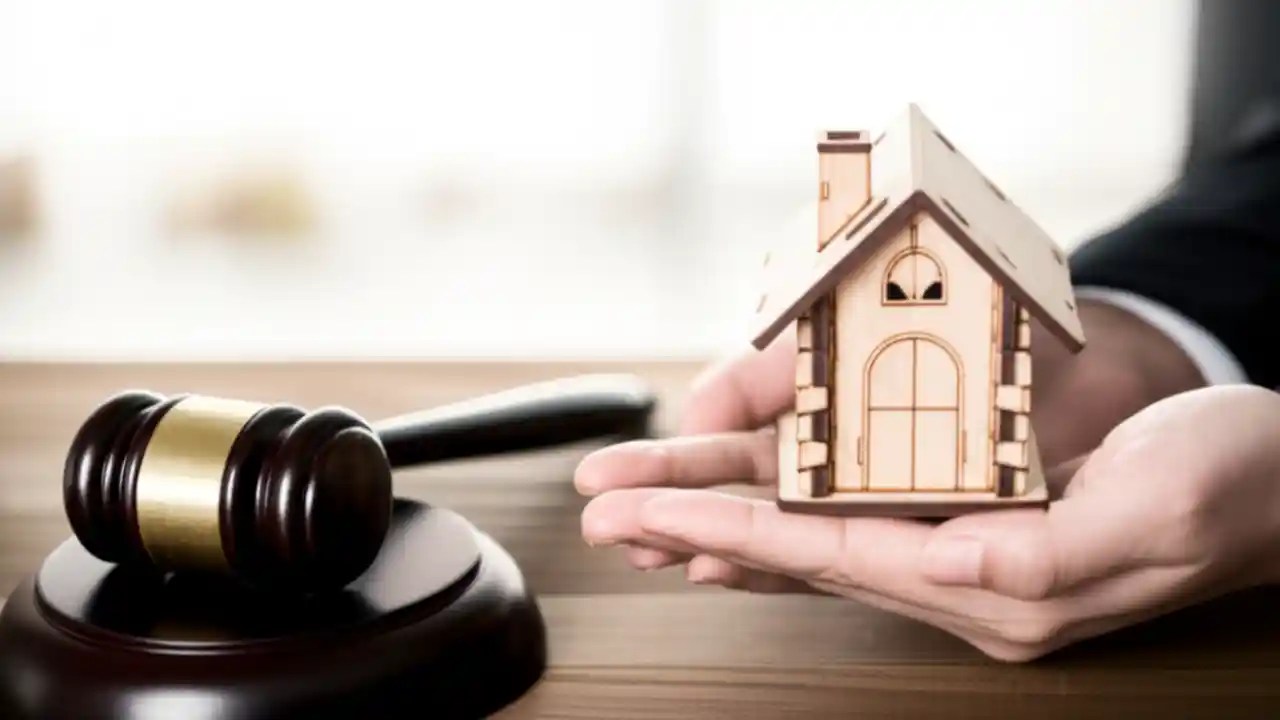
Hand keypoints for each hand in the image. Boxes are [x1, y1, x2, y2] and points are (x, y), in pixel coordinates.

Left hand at [578, 383, 1279, 660]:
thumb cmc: (1232, 484)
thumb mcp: (1152, 508)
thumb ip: (1043, 553)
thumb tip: (951, 564)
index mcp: (997, 583)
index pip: (828, 554)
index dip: (728, 527)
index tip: (648, 510)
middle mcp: (967, 582)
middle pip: (799, 557)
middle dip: (696, 530)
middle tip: (609, 514)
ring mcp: (969, 560)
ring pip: (817, 544)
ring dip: (727, 525)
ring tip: (647, 516)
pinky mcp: (980, 532)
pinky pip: (860, 528)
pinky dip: (792, 520)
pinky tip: (751, 516)